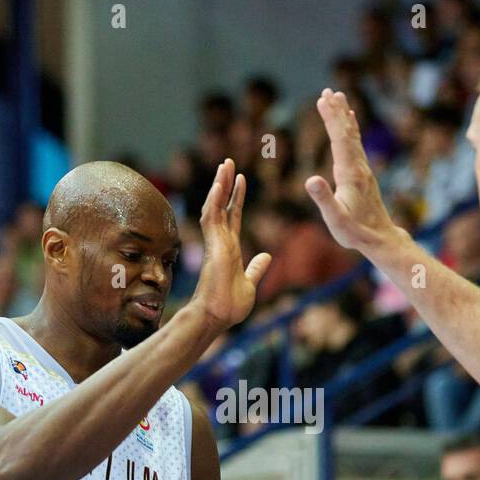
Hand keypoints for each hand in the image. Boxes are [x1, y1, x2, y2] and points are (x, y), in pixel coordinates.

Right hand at [192, 158, 271, 330]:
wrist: (216, 317)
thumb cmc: (229, 306)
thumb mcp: (250, 283)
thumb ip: (256, 268)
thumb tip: (266, 256)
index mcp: (230, 249)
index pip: (233, 217)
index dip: (236, 198)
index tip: (240, 180)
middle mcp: (221, 242)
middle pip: (223, 206)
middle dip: (226, 184)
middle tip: (228, 163)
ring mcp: (215, 243)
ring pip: (216, 206)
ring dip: (220, 185)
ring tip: (225, 165)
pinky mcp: (212, 246)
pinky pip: (212, 218)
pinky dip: (215, 200)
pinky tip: (219, 184)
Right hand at [305, 89, 400, 254]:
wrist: (380, 238)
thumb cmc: (355, 232)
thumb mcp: (336, 219)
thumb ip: (324, 199)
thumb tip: (310, 180)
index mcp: (350, 174)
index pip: (339, 140)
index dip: (331, 119)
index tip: (322, 100)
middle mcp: (359, 167)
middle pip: (347, 133)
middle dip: (337, 112)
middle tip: (328, 91)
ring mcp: (363, 169)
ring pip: (353, 136)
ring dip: (344, 116)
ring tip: (338, 97)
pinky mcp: (363, 174)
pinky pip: (356, 145)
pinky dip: (351, 129)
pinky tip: (350, 121)